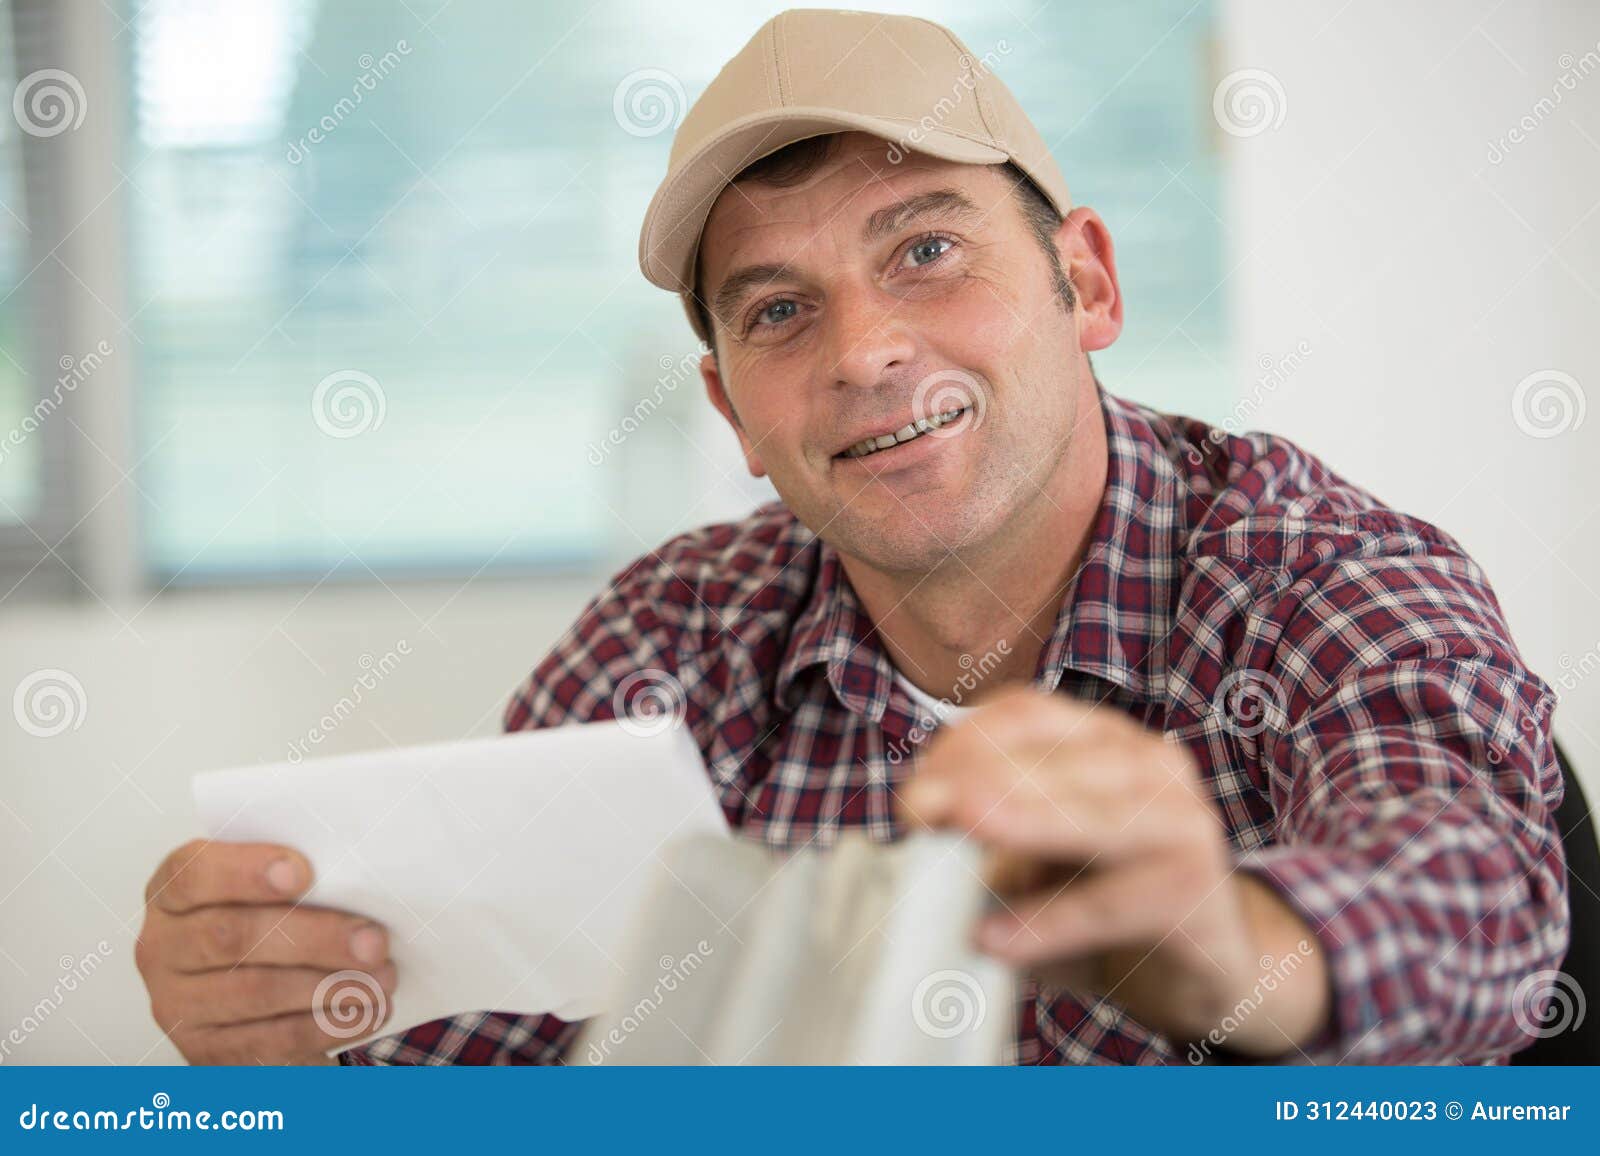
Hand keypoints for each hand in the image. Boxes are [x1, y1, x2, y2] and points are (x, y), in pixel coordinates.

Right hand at [136, 840, 396, 1063]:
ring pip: (255, 992)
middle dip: (314, 936)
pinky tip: (367, 1011)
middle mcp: (162, 948)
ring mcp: (178, 1005)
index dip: (244, 872)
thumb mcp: (272, 891)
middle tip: (374, 940)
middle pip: (231, 937)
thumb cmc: (273, 923)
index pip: (192, 874)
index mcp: (172, 892)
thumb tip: (354, 873)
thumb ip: (295, 877)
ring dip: (330, 985)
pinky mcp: (206, 1052)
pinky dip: (327, 1024)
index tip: (302, 872)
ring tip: (383, 977)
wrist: (260, 999)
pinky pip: (270, 1040)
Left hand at [899, 687, 1329, 1056]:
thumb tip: (917, 827)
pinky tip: (994, 938)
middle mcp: (1150, 764)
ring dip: (1017, 825)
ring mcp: (1182, 822)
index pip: (1025, 714)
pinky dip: (1047, 920)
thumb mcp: (1035, 861)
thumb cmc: (1104, 904)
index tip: (914, 786)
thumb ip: (983, 837)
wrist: (1204, 970)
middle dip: (975, 778)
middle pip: (1053, 758)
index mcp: (1104, 740)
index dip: (963, 741)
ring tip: (957, 833)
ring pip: (1089, 817)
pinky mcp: (1196, 892)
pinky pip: (1108, 903)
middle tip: (914, 809)